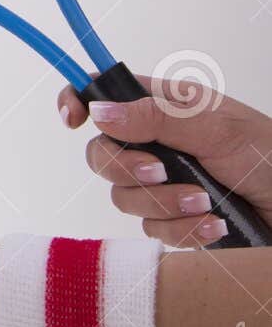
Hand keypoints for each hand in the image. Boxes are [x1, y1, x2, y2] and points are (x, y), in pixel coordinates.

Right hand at [58, 75, 271, 246]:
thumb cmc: (268, 155)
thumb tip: (99, 112)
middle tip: (161, 172)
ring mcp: (162, 184)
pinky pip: (152, 231)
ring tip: (206, 202)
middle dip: (127, 169)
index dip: (78, 102)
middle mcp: (154, 143)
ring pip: (124, 199)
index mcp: (161, 107)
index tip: (73, 119)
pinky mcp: (174, 221)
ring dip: (165, 204)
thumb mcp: (215, 127)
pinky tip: (214, 225)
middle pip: (101, 154)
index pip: (102, 96)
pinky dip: (183, 231)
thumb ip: (155, 117)